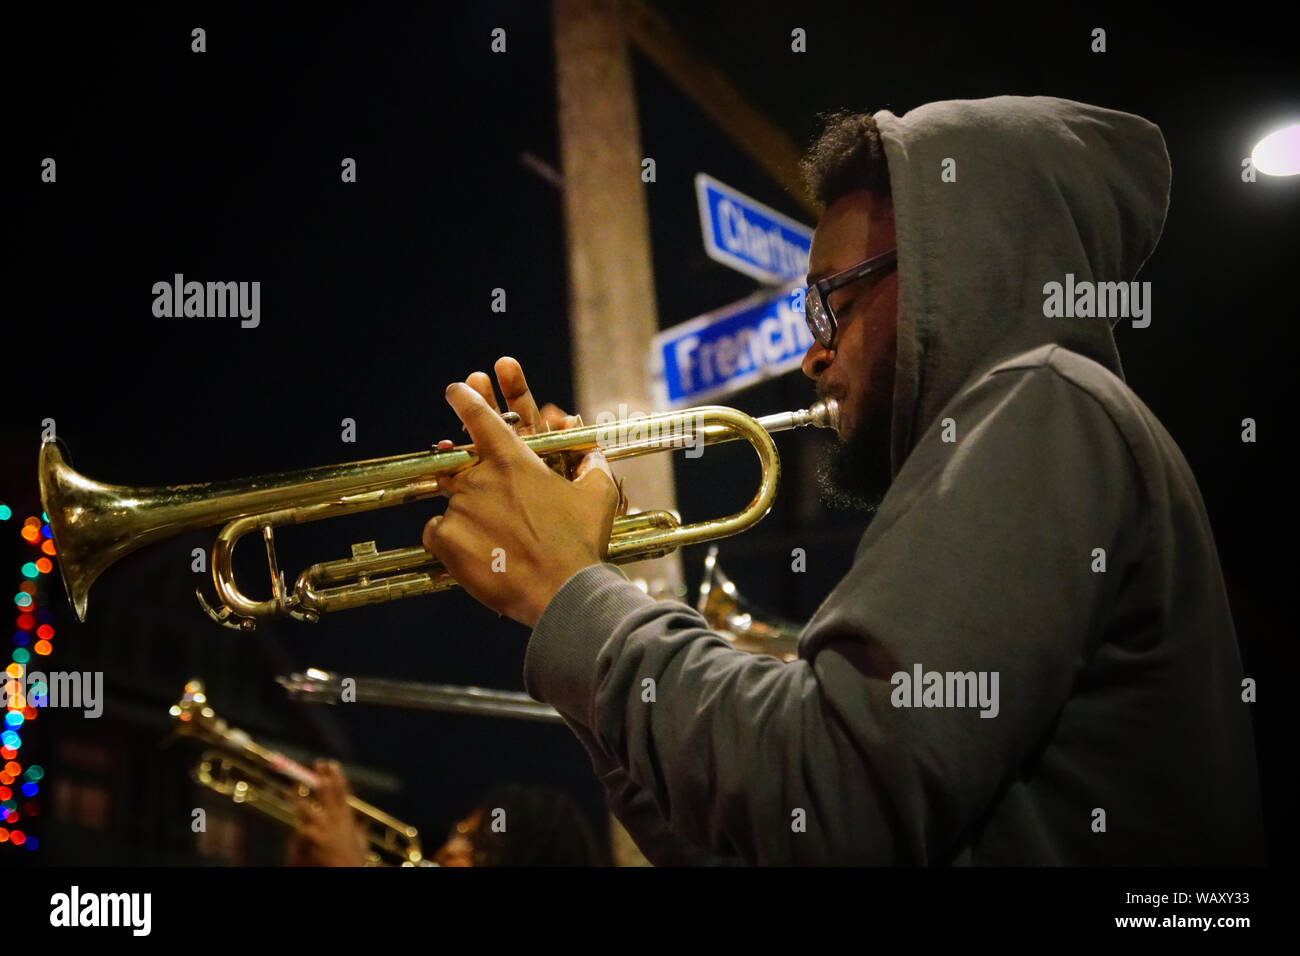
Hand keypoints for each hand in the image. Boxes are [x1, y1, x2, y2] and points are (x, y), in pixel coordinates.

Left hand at [286, 760, 368, 866]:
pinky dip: (292, 812)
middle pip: (327, 790)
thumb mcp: (362, 844)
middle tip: (317, 763)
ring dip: (297, 792)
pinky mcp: (307, 834)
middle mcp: (334, 818)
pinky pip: (296, 823)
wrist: (342, 873)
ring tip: (289, 784)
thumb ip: (361, 830)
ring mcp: (320, 825)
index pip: (343, 790)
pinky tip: (286, 796)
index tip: (332, 764)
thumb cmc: (351, 863)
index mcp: (347, 818)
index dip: (337, 775)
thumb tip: (366, 820)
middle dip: (321, 775)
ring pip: (305, 803)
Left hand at [423, 358, 618, 627]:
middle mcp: (479, 477)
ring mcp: (458, 507)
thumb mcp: (598, 495)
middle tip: (500, 506)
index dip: (466, 397)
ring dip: (473, 514)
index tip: (457, 388)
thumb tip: (594, 453)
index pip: (479, 415)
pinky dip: (453, 539)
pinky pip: (437, 530)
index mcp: (513, 459)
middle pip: (464, 465)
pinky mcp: (444, 538)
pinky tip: (480, 553)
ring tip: (501, 542)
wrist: (562, 592)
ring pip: (454, 501)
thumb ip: (593, 465)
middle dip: (477, 480)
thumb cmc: (580, 542)